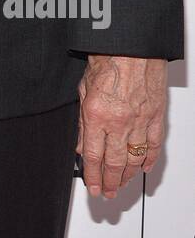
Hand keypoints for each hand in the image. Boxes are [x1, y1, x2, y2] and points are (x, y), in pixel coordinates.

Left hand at [77, 55, 166, 198]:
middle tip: (107, 193)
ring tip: (121, 186)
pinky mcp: (156, 116)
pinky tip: (143, 168)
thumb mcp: (83, 90)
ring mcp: (140, 120)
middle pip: (114, 163)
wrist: (131, 44)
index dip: (92, 176)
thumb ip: (83, 122)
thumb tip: (82, 146)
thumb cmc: (107, 59)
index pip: (93, 156)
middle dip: (109, 182)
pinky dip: (149, 159)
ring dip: (127, 176)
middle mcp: (119, 121)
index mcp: (97, 115)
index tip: (92, 187)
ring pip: (134, 159)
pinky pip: (153, 144)